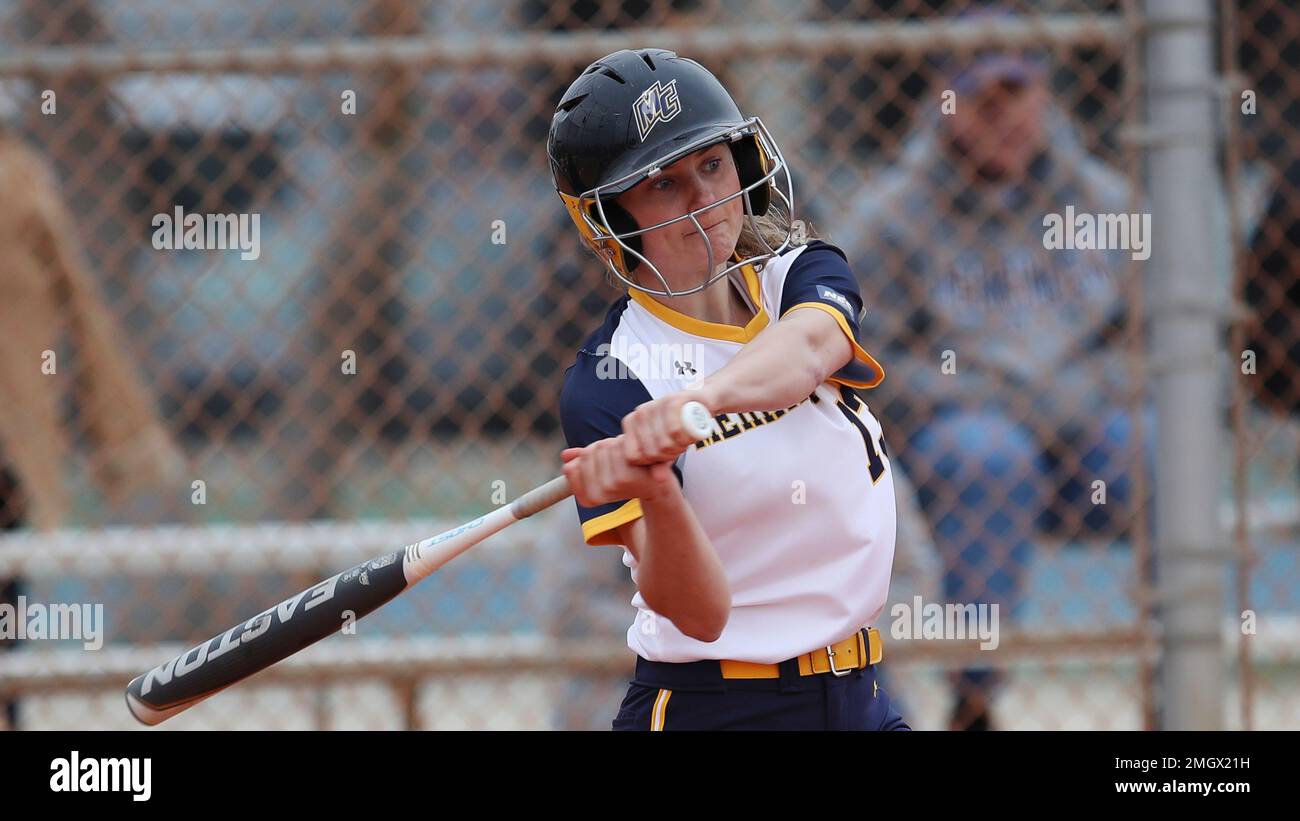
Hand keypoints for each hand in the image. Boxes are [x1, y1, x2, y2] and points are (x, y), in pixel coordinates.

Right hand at [561, 437, 675, 508]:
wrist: (657, 482)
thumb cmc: (628, 475)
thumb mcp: (602, 469)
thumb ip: (582, 463)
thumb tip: (564, 456)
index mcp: (589, 497)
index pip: (570, 470)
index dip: (583, 461)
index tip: (600, 464)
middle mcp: (597, 493)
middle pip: (585, 456)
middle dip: (598, 450)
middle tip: (615, 456)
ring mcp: (611, 485)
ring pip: (598, 450)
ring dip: (609, 446)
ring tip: (623, 455)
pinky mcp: (624, 476)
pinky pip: (611, 449)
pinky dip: (619, 444)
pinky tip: (630, 452)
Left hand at [619, 391, 713, 465]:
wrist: (699, 403)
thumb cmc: (677, 428)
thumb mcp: (665, 448)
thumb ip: (658, 464)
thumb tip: (658, 480)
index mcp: (630, 424)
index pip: (633, 457)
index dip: (651, 462)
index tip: (664, 457)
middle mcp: (638, 413)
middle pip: (650, 452)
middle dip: (668, 456)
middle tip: (679, 448)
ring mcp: (653, 405)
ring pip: (663, 443)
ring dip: (678, 449)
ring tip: (683, 442)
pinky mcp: (671, 401)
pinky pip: (673, 431)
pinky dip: (683, 439)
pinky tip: (688, 438)